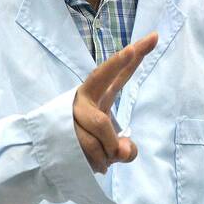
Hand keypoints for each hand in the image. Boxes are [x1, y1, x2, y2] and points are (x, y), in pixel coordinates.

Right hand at [72, 33, 158, 172]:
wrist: (48, 161)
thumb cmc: (86, 151)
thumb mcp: (114, 151)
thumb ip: (125, 149)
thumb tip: (122, 150)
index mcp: (100, 99)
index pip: (119, 76)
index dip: (135, 57)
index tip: (155, 37)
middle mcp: (85, 99)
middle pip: (101, 77)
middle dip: (117, 62)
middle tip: (132, 50)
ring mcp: (71, 110)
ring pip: (99, 124)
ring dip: (107, 151)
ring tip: (104, 162)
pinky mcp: (60, 124)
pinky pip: (87, 143)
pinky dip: (97, 161)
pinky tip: (94, 166)